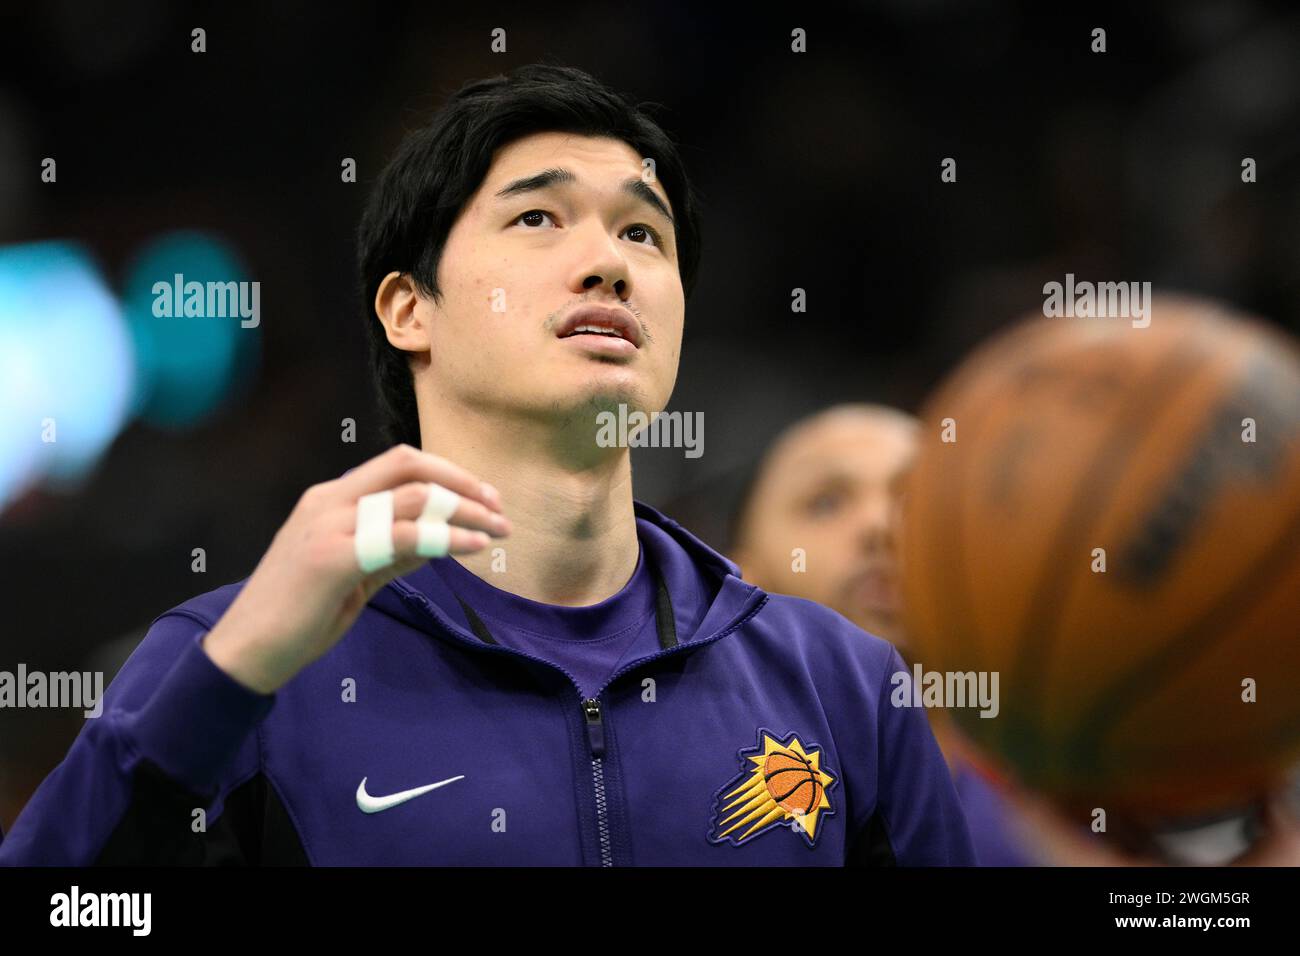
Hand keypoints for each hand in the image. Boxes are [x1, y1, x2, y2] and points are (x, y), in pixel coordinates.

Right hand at [202, 444, 509, 692]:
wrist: (246, 651)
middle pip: (408, 464)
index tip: (484, 498)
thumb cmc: (298, 616)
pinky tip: (472, 548)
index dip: (448, 474)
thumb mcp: (355, 575)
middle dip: (462, 481)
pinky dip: (446, 537)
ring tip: (498, 530)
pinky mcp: (333, 557)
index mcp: (330, 498)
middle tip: (498, 508)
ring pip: (413, 497)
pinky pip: (404, 536)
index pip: (399, 464)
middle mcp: (329, 500)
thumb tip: (442, 538)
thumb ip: (394, 552)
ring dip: (466, 510)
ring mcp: (329, 525)